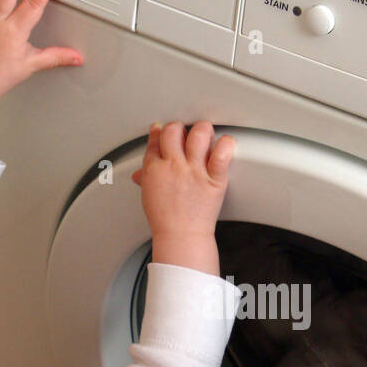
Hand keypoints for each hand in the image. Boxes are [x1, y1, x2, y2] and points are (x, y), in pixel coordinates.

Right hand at [132, 122, 235, 274]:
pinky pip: (222, 154)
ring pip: (198, 134)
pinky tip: (225, 144)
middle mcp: (174, 165)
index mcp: (154, 168)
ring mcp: (194, 171)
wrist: (180, 237)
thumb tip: (140, 173)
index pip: (156, 139)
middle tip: (186, 136)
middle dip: (180, 129)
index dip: (161, 132)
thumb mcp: (148, 195)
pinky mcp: (214, 179)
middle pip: (174, 130)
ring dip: (203, 131)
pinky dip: (226, 145)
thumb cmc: (165, 220)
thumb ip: (146, 177)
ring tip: (205, 137)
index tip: (165, 131)